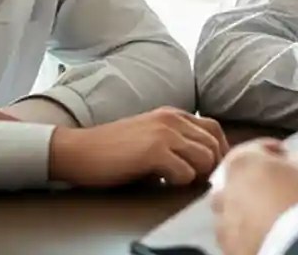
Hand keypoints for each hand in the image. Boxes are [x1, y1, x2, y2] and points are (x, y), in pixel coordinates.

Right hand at [48, 106, 229, 186]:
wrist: (80, 150)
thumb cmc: (113, 150)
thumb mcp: (150, 136)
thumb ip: (176, 142)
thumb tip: (204, 164)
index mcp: (173, 114)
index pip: (214, 130)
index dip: (218, 152)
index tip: (207, 170)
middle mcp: (172, 119)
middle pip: (214, 146)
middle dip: (210, 168)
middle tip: (192, 181)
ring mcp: (164, 133)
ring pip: (205, 158)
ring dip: (196, 175)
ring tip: (176, 181)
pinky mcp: (154, 151)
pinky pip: (186, 173)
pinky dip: (179, 183)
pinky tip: (162, 182)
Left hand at [213, 139, 297, 254]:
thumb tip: (293, 162)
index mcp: (240, 163)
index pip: (255, 148)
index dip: (275, 151)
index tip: (289, 157)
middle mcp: (223, 191)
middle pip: (237, 180)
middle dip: (255, 180)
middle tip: (279, 186)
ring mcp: (223, 224)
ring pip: (234, 210)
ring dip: (249, 208)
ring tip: (273, 214)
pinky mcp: (229, 249)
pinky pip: (238, 235)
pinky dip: (250, 232)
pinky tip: (269, 233)